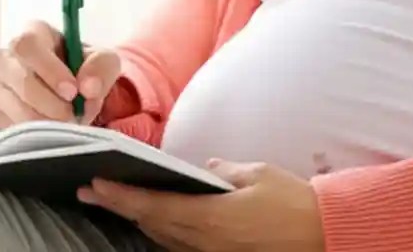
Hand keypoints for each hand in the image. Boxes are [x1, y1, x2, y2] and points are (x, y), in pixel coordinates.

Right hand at [0, 19, 121, 128]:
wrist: (75, 96)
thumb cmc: (85, 70)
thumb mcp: (104, 62)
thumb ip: (101, 67)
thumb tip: (88, 87)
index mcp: (33, 33)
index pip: (28, 45)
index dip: (49, 70)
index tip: (73, 91)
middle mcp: (6, 55)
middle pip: (15, 74)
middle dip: (45, 99)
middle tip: (70, 113)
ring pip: (9, 103)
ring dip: (41, 118)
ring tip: (66, 123)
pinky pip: (7, 124)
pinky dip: (32, 132)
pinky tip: (50, 130)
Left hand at [77, 160, 324, 251]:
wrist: (323, 236)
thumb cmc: (294, 204)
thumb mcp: (259, 175)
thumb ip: (227, 171)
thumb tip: (207, 167)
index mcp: (209, 217)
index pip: (153, 206)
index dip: (120, 196)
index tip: (95, 184)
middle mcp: (203, 240)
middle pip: (150, 223)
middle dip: (118, 207)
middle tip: (89, 190)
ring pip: (162, 237)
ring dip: (137, 220)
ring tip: (114, 202)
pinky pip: (181, 246)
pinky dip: (162, 231)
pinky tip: (154, 221)